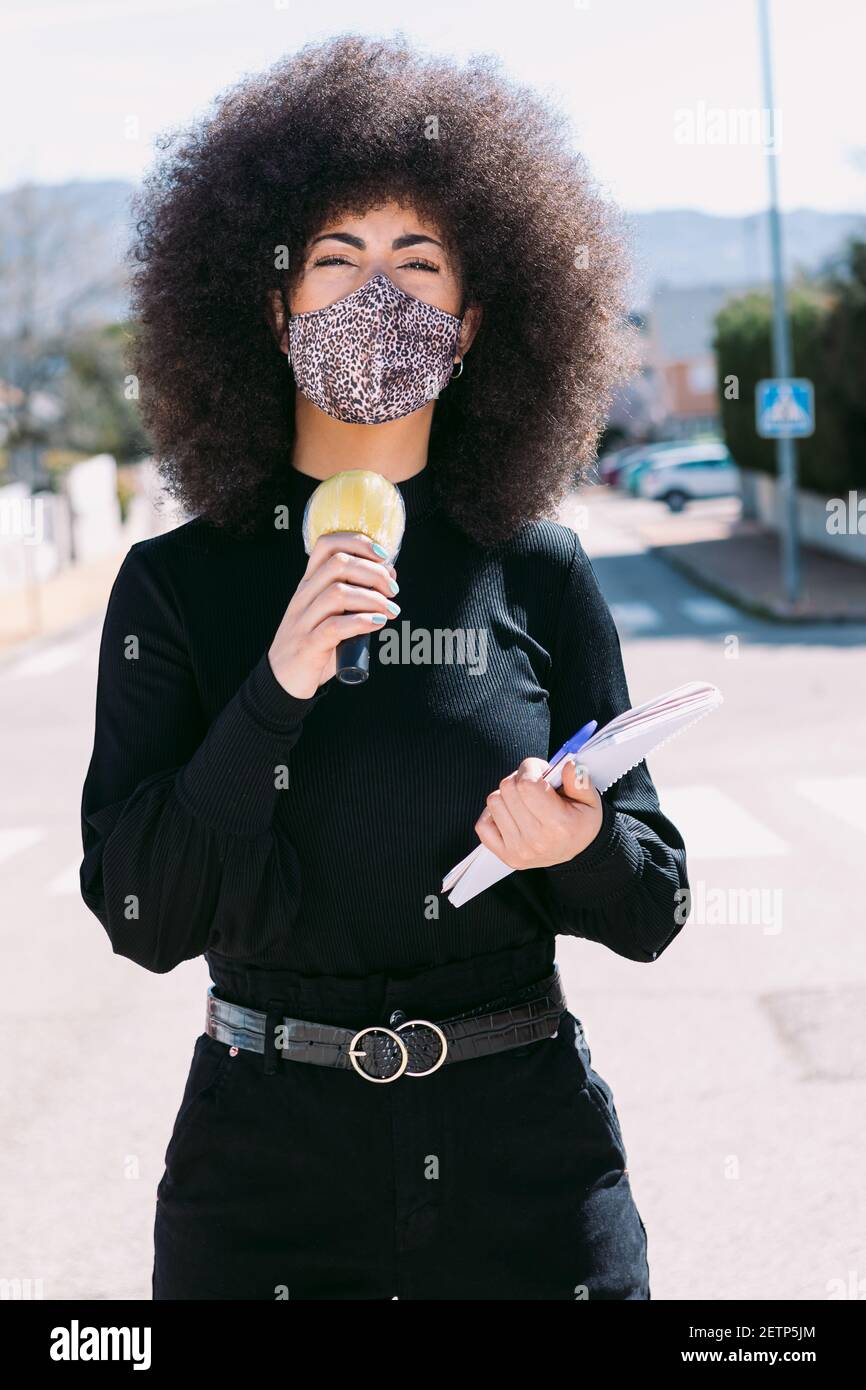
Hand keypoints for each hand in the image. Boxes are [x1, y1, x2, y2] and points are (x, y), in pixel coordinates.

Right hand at [268, 532, 398, 698]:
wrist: (283, 680)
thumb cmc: (314, 645)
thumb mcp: (332, 614)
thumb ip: (355, 596)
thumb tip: (388, 576)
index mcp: (309, 584)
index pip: (327, 545)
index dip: (358, 542)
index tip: (383, 556)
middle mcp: (304, 597)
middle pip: (338, 565)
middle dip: (373, 572)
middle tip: (393, 590)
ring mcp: (304, 620)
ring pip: (338, 593)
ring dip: (372, 598)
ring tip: (390, 610)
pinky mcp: (309, 645)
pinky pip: (335, 626)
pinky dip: (362, 622)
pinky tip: (378, 623)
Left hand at [473, 756, 603, 869]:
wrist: (580, 852)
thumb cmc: (581, 823)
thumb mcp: (590, 800)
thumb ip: (579, 781)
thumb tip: (568, 766)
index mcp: (558, 825)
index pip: (527, 784)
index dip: (530, 768)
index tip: (539, 771)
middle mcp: (536, 840)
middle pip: (508, 789)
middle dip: (519, 779)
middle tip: (533, 784)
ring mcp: (518, 849)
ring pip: (493, 802)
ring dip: (507, 795)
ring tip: (524, 800)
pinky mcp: (505, 855)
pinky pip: (482, 825)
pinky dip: (493, 814)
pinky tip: (511, 813)